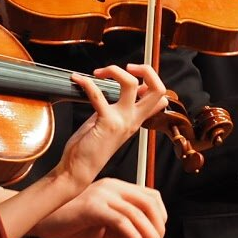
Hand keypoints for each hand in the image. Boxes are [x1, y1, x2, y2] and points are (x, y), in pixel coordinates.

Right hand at [30, 177, 166, 237]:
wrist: (40, 220)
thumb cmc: (69, 222)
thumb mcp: (103, 227)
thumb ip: (123, 231)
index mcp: (116, 188)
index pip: (150, 196)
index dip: (160, 217)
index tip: (160, 237)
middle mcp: (112, 187)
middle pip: (149, 203)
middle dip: (159, 228)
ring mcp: (102, 195)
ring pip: (138, 214)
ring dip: (150, 237)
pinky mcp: (92, 207)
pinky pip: (121, 222)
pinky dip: (134, 237)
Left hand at [57, 64, 167, 190]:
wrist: (79, 170)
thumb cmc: (91, 146)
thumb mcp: (112, 124)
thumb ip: (121, 108)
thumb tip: (129, 92)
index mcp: (136, 119)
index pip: (160, 96)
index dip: (152, 79)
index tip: (133, 73)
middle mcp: (133, 119)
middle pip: (158, 89)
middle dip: (146, 69)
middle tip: (128, 66)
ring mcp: (122, 121)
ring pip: (131, 84)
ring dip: (114, 70)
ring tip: (98, 73)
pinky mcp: (106, 123)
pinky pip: (99, 95)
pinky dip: (87, 83)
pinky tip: (77, 80)